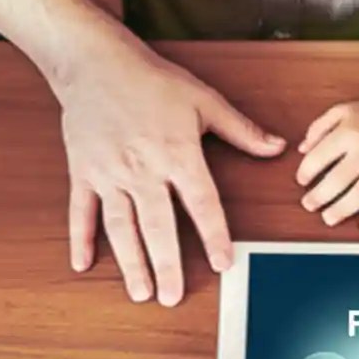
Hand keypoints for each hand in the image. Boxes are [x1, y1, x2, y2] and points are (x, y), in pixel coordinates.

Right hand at [57, 30, 285, 305]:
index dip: (213, 235)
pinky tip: (83, 264)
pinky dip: (80, 238)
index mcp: (176, 153)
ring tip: (140, 292)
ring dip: (130, 262)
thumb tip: (277, 147)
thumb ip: (241, 130)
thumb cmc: (152, 81)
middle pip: (156, 225)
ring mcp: (108, 173)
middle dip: (165, 264)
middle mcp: (141, 168)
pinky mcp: (83, 172)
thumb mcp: (204, 101)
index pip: (201, 203)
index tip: (222, 263)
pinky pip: (81, 211)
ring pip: (120, 226)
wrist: (96, 62)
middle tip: (172, 297)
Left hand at [296, 87, 358, 231]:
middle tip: (309, 204)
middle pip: (337, 182)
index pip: (318, 159)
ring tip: (328, 218)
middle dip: (318, 197)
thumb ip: (318, 128)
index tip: (302, 181)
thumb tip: (302, 151)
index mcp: (349, 133)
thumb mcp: (341, 111)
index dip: (305, 173)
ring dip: (341, 211)